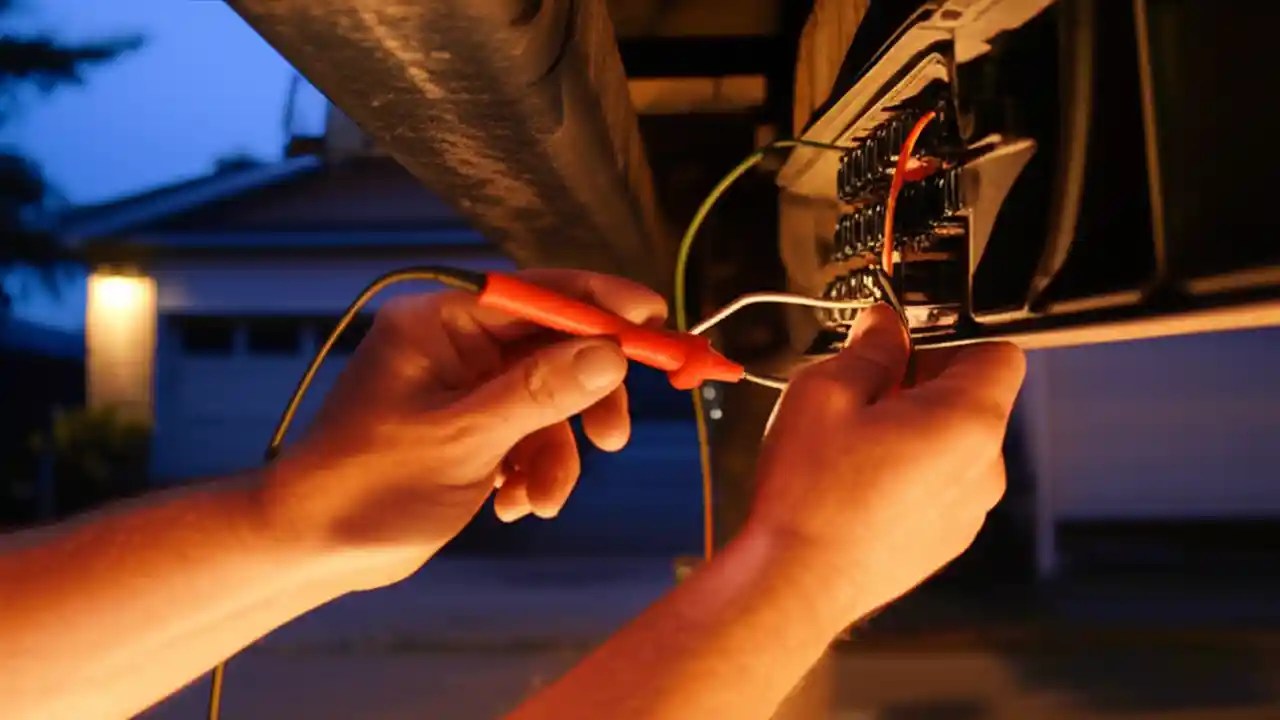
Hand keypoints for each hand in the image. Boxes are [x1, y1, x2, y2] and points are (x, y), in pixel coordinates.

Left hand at [259, 269, 666, 587]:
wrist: (311, 548)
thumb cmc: (368, 485)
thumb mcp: (464, 438)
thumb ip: (540, 391)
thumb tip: (611, 351)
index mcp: (440, 322)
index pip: (537, 294)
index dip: (602, 304)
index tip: (656, 319)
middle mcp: (454, 344)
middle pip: (554, 348)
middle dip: (585, 398)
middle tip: (614, 438)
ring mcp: (463, 387)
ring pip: (548, 401)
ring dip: (555, 453)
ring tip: (539, 499)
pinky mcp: (469, 427)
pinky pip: (528, 433)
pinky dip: (534, 469)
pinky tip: (512, 503)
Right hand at [746, 304, 1025, 621]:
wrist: (797, 582)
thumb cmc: (811, 495)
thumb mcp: (825, 392)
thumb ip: (869, 348)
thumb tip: (885, 325)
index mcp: (967, 422)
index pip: (1000, 353)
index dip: (951, 339)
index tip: (904, 346)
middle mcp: (983, 468)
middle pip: (973, 398)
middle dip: (921, 384)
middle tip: (862, 393)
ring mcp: (968, 510)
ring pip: (953, 443)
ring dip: (913, 429)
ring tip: (853, 443)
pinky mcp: (946, 539)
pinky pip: (940, 484)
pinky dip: (909, 471)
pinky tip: (857, 481)